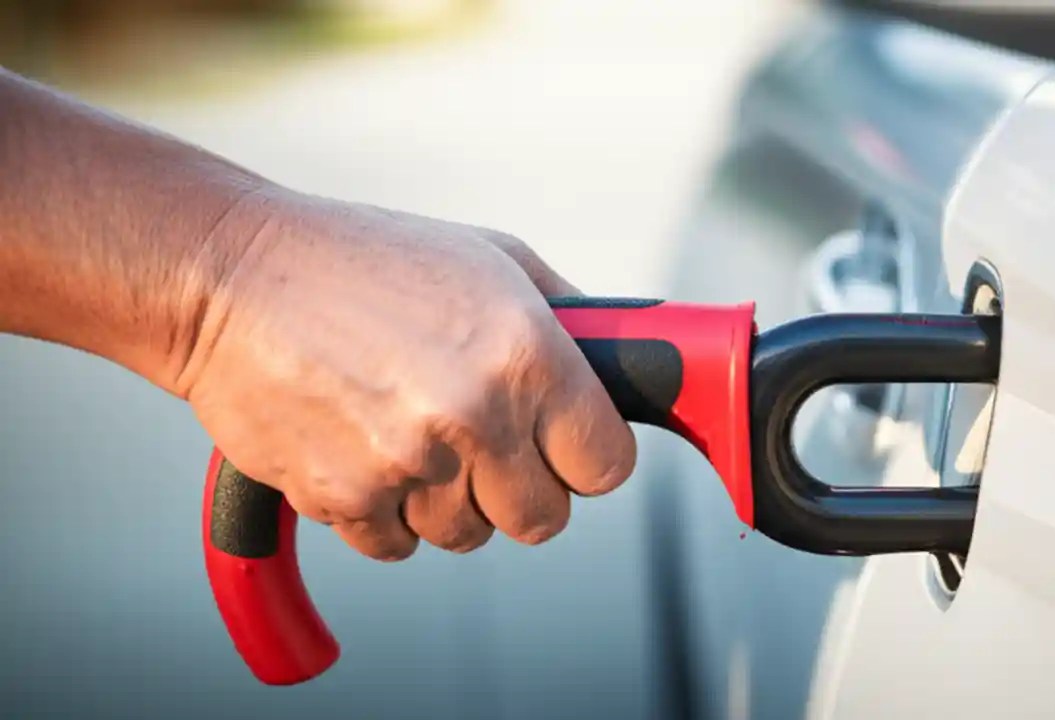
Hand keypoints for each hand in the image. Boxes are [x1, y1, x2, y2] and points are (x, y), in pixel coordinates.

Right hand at [173, 189, 636, 559]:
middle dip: (524, 489)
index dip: (588, 459)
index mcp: (526, 356)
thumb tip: (622, 364)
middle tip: (490, 446)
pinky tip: (368, 448)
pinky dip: (388, 511)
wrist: (232, 278)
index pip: (607, 467)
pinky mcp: (344, 498)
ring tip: (413, 431)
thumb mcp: (490, 259)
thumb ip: (567, 319)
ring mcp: (407, 464)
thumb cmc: (365, 262)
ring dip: (451, 500)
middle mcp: (475, 417)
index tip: (569, 449)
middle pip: (544, 519)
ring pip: (468, 536)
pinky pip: (398, 545)